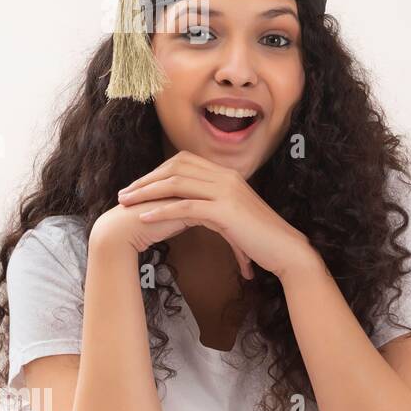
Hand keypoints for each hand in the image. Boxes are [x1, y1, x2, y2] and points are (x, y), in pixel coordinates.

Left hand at [115, 151, 318, 280]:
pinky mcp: (225, 211)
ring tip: (127, 204)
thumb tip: (194, 210)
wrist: (285, 248)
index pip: (185, 162)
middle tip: (125, 194)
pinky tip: (145, 218)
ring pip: (177, 184)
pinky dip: (162, 211)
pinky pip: (186, 207)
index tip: (140, 186)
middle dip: (146, 180)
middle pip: (176, 168)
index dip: (158, 171)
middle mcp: (227, 177)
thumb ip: (215, 205)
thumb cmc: (261, 236)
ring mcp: (226, 192)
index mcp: (228, 175)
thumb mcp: (236, 214)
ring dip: (147, 193)